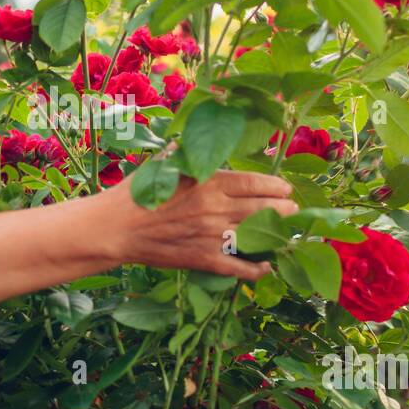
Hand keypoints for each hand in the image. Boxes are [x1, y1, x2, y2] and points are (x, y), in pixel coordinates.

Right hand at [102, 168, 298, 280]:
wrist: (115, 228)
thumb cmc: (137, 193)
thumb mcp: (164, 164)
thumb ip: (189, 153)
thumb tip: (202, 139)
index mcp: (208, 180)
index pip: (254, 182)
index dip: (275, 186)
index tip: (285, 189)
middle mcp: (215, 208)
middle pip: (263, 209)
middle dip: (284, 210)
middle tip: (293, 210)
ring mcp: (210, 235)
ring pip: (256, 236)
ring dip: (276, 236)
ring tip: (285, 235)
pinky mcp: (202, 259)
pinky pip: (238, 266)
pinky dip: (256, 268)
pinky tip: (265, 266)